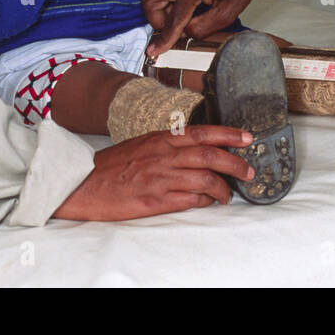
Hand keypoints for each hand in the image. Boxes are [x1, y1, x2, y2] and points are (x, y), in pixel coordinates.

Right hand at [52, 126, 255, 219]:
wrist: (85, 184)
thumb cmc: (114, 165)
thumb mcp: (142, 144)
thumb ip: (168, 144)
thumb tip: (196, 148)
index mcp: (161, 139)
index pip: (202, 132)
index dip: (228, 134)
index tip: (248, 137)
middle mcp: (163, 156)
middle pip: (210, 156)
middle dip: (236, 164)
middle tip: (250, 171)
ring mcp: (160, 179)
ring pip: (205, 180)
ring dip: (223, 189)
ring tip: (227, 195)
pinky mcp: (155, 201)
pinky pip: (190, 200)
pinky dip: (204, 201)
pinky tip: (207, 202)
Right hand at [143, 0, 305, 56]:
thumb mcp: (229, 12)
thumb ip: (203, 27)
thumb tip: (186, 33)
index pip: (171, 20)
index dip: (163, 39)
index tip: (154, 51)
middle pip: (150, 3)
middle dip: (157, 21)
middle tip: (174, 28)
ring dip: (165, 9)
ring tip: (188, 15)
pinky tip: (191, 3)